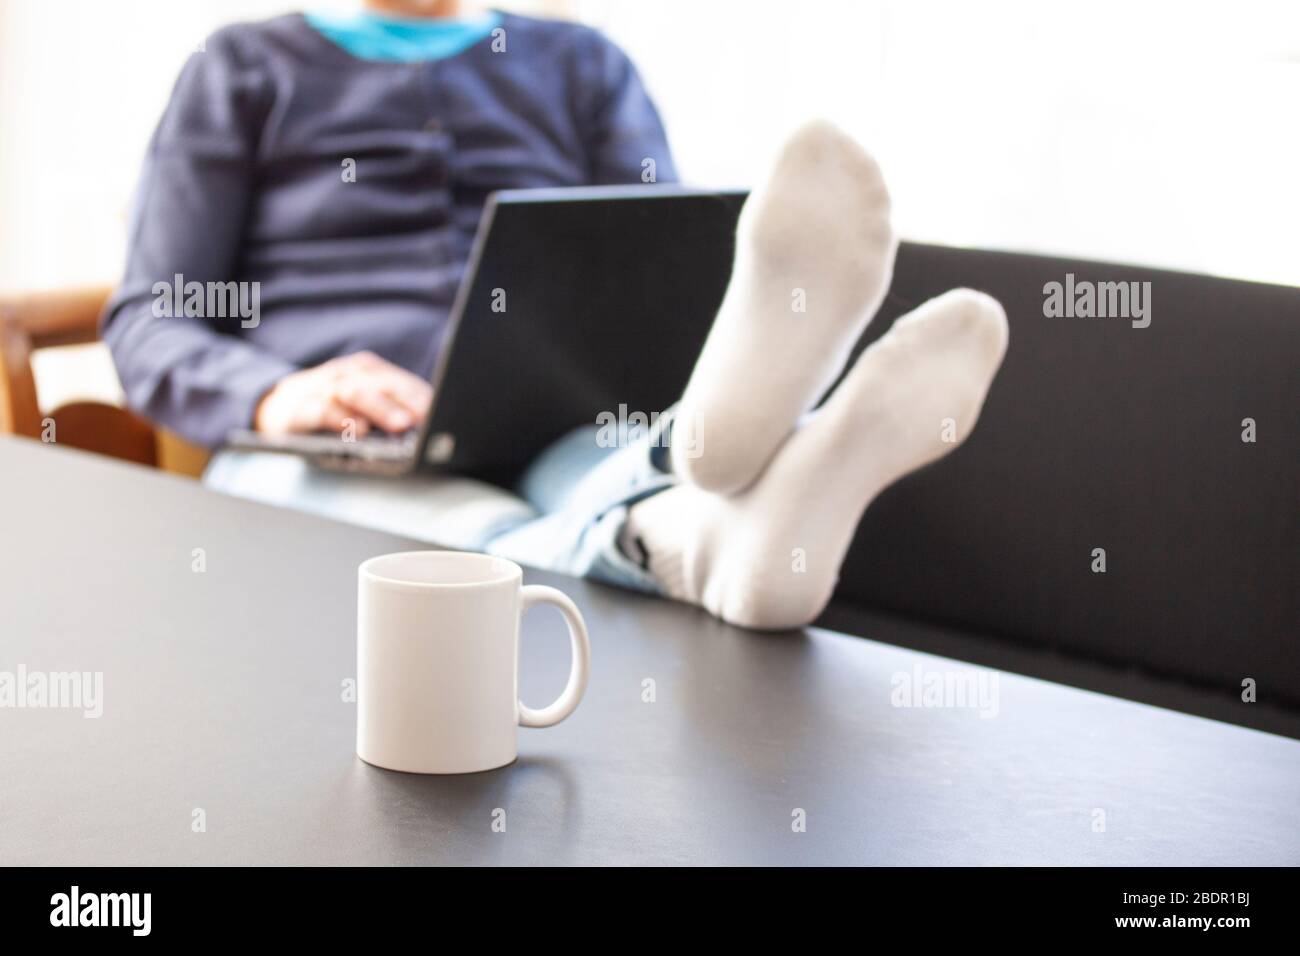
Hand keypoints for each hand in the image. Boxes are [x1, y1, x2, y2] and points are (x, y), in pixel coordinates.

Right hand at [253, 351, 432, 437]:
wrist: (275, 406)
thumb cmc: (332, 408)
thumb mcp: (362, 403)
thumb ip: (391, 410)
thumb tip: (429, 428)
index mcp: (368, 372)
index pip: (400, 381)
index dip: (420, 396)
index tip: (440, 412)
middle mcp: (347, 375)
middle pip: (381, 384)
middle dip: (405, 401)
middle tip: (424, 418)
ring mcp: (323, 389)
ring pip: (355, 393)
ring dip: (380, 409)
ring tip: (400, 425)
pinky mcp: (300, 408)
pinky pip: (322, 410)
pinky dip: (341, 418)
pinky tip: (357, 429)